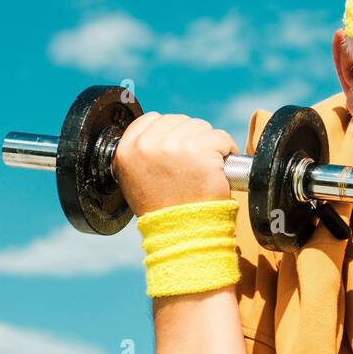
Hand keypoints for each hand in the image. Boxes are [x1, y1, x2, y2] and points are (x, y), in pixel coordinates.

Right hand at [112, 112, 238, 216]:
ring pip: (201, 127)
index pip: (152, 119)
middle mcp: (147, 144)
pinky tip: (216, 170)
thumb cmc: (163, 210)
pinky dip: (226, 151)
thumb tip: (157, 132)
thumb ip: (142, 152)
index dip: (170, 134)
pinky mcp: (200, 150)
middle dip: (190, 139)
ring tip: (201, 171)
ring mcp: (174, 146)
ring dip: (208, 145)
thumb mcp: (135, 178)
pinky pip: (221, 138)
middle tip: (190, 168)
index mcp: (126, 150)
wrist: (182, 234)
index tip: (176, 154)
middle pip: (179, 121)